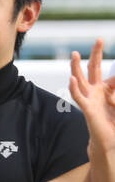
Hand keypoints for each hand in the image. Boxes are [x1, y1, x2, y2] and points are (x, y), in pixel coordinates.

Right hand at [70, 39, 114, 153]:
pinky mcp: (87, 108)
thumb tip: (113, 79)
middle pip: (94, 68)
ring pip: (81, 79)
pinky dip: (74, 87)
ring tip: (75, 54)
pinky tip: (72, 79)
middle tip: (99, 39)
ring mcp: (90, 98)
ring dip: (77, 66)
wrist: (110, 141)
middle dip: (96, 54)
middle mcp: (96, 90)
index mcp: (105, 89)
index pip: (112, 77)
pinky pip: (78, 96)